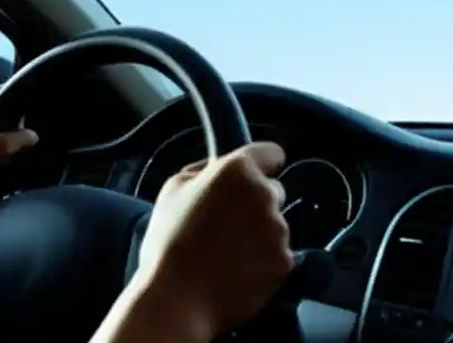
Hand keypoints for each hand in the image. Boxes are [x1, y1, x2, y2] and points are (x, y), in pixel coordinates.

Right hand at [134, 142, 294, 338]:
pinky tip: (237, 271)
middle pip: (275, 191)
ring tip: (227, 253)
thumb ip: (202, 168)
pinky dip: (264, 263)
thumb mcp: (172, 190)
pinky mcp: (285, 262)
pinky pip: (279, 256)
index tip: (256, 174)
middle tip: (227, 225)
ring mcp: (278, 230)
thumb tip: (217, 165)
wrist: (176, 300)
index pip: (271, 153)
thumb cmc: (168, 244)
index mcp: (237, 171)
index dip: (262, 164)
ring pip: (276, 226)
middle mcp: (264, 195)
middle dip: (256, 204)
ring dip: (260, 235)